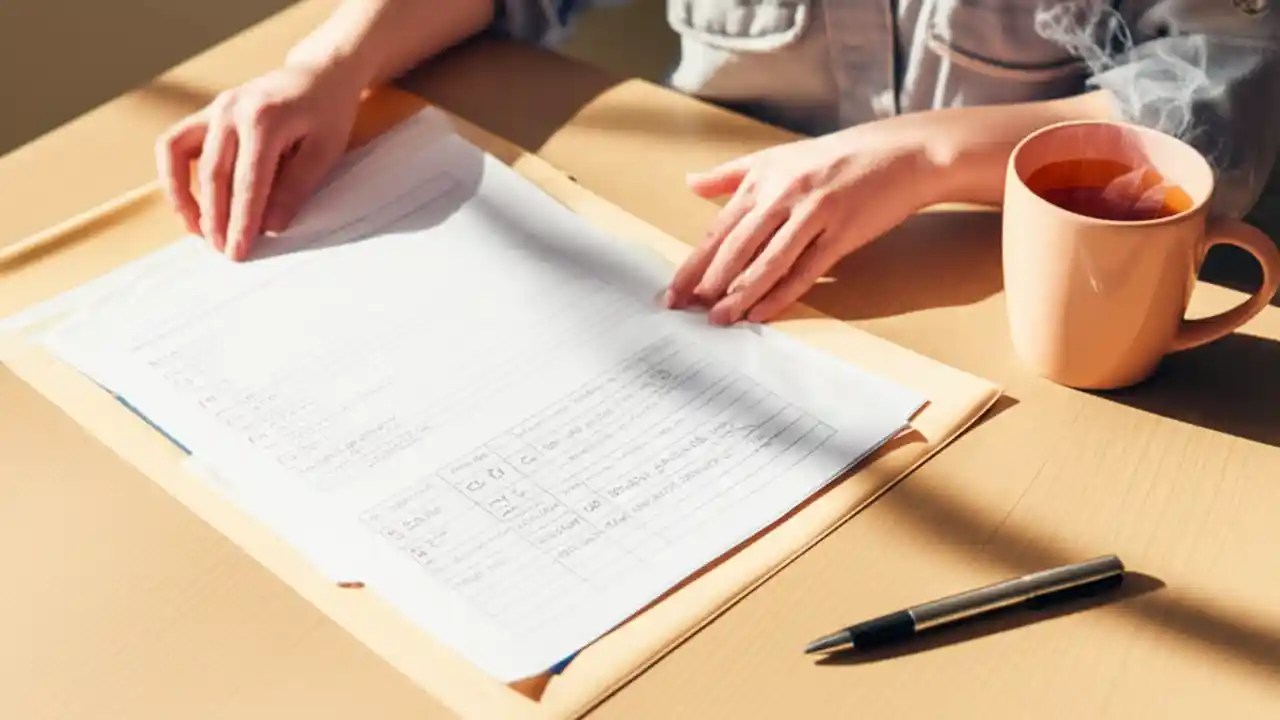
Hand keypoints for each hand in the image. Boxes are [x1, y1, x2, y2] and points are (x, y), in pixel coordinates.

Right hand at [155, 61, 364, 259]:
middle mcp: (231, 110)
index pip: (248, 183)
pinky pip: (175, 143)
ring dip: (185, 197)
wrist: (319, 74)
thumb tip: (270, 227)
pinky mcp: (207, 112)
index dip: (241, 222)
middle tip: (223, 251)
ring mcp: (215, 108)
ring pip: (180, 156)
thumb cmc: (328, 112)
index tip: (238, 252)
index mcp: (265, 119)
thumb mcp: (326, 151)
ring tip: (200, 231)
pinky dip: (174, 174)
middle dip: (216, 219)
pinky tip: (190, 202)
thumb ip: (296, 187)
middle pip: (213, 174)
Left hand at [665, 123, 944, 324]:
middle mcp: (783, 194)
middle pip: (736, 246)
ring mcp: (813, 214)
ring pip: (768, 261)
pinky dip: (781, 294)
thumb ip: (732, 174)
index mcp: (764, 178)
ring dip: (739, 293)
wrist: (901, 153)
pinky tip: (761, 313)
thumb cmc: (837, 156)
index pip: (720, 228)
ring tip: (719, 318)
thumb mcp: (778, 156)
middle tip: (684, 310)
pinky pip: (805, 270)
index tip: (674, 289)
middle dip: (706, 281)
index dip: (694, 262)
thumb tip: (690, 183)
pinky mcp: (841, 233)